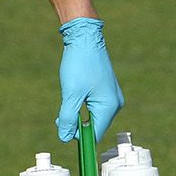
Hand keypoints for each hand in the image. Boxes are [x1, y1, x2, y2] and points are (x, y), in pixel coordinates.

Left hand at [56, 18, 122, 143]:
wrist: (84, 37)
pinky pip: (94, 106)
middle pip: (95, 126)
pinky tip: (73, 96)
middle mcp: (115, 103)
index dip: (79, 137)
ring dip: (78, 115)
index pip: (95, 134)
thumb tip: (65, 138)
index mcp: (109, 106)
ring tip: (66, 103)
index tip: (63, 132)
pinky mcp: (106, 89)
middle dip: (77, 125)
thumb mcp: (71, 94)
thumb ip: (68, 118)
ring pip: (93, 116)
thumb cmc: (79, 64)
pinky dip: (82, 106)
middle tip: (60, 116)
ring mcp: (111, 96)